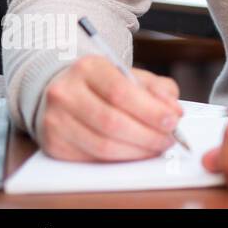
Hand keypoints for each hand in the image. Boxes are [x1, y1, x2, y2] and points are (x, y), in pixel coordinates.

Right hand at [38, 54, 181, 160]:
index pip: (120, 92)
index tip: (172, 120)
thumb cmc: (101, 84)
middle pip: (111, 122)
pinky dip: (120, 159)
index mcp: (88, 68)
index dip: (150, 110)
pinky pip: (92, 158)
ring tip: (156, 146)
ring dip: (137, 151)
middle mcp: (66, 93)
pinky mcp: (54, 144)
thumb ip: (157, 88)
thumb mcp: (130, 75)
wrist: (64, 92)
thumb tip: (173, 110)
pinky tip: (135, 152)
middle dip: (148, 135)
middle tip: (168, 138)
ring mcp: (56, 120)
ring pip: (102, 145)